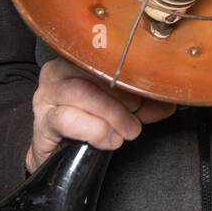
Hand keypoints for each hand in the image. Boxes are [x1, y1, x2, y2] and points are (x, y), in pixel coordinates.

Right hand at [26, 57, 176, 172]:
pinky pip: (66, 119)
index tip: (147, 96)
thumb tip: (169, 101)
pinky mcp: (42, 123)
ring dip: (111, 115)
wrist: (60, 154)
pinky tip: (109, 140)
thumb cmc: (91, 123)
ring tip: (126, 132)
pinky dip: (94, 130)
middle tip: (136, 120)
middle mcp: (56, 73)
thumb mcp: (123, 108)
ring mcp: (45, 97)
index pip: (104, 57)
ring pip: (80, 93)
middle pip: (92, 73)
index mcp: (76, 60)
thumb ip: (144, 102)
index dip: (129, 76)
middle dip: (122, 99)